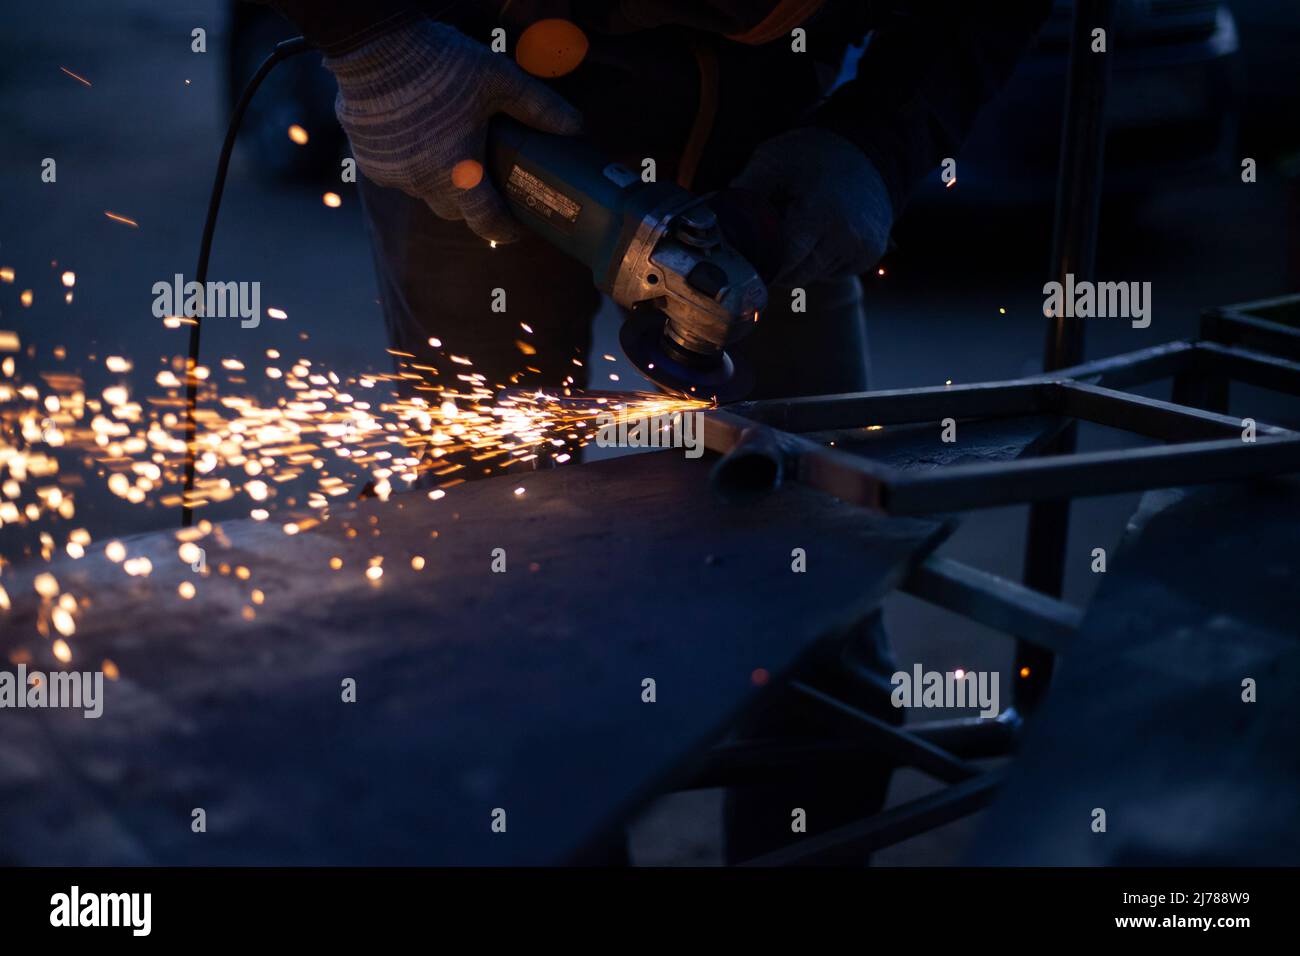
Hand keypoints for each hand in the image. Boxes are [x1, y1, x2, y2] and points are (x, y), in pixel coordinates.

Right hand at [326, 20, 582, 242]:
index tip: (516, 230)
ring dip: (437, 179)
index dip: (505, 230)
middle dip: (471, 203)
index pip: (486, 222)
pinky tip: (416, 137)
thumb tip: (576, 127)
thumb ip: (539, 107)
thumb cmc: (439, 64)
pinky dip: (408, 163)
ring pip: (422, 190)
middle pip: (453, 210)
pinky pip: (394, 174)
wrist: (374, 47)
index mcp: (459, 173)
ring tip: (448, 149)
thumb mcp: (499, 80)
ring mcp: (392, 175)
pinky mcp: (367, 160)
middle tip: (485, 181)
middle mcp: (424, 183)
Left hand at [730, 128, 892, 287]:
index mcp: (820, 214)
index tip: (746, 256)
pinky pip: (831, 271)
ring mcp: (861, 249)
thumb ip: (745, 191)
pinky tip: (819, 233)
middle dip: (776, 264)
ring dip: (797, 262)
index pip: (782, 261)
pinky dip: (818, 260)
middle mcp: (845, 237)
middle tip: (767, 241)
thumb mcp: (773, 160)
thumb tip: (715, 217)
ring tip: (797, 228)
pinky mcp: (870, 255)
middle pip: (795, 275)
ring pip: (812, 276)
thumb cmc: (816, 153)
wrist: (870, 149)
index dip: (760, 262)